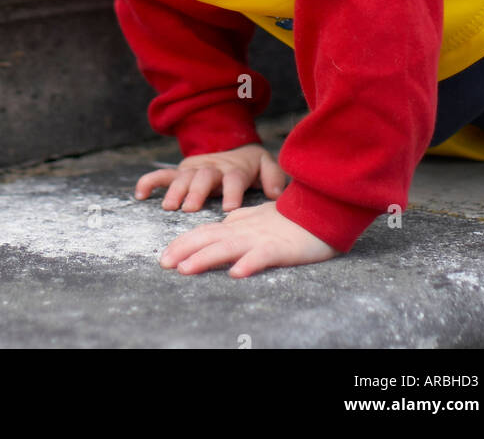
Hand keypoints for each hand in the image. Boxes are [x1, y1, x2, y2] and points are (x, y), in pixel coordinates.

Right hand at [134, 143, 286, 213]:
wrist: (230, 143)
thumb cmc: (249, 164)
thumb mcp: (265, 165)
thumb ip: (273, 177)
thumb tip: (276, 193)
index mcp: (235, 169)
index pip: (234, 179)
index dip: (232, 192)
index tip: (229, 207)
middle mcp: (213, 167)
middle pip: (204, 177)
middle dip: (197, 191)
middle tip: (190, 208)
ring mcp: (194, 169)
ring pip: (183, 177)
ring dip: (175, 190)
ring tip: (168, 206)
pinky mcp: (180, 171)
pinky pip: (162, 175)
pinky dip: (150, 182)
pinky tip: (140, 195)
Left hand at [159, 198, 339, 278]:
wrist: (321, 210)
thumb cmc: (290, 217)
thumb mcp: (258, 217)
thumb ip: (238, 222)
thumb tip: (220, 227)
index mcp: (238, 223)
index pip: (204, 232)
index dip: (183, 242)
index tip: (165, 255)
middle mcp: (244, 229)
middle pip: (208, 238)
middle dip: (183, 250)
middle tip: (163, 263)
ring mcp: (261, 238)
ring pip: (228, 247)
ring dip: (205, 258)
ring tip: (185, 270)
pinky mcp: (281, 248)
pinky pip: (263, 256)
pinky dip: (249, 263)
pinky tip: (236, 273)